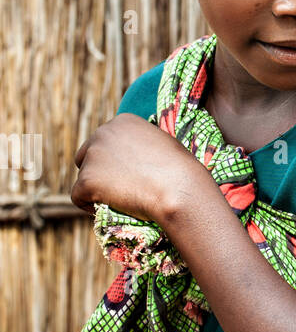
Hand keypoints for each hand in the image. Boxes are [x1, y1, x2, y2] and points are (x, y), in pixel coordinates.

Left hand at [70, 113, 205, 223]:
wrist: (179, 189)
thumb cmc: (182, 173)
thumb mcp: (164, 146)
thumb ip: (144, 146)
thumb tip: (140, 159)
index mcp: (123, 121)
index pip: (105, 141)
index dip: (113, 161)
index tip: (127, 176)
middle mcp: (103, 132)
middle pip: (86, 155)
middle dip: (98, 173)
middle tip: (117, 191)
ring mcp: (93, 156)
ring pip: (83, 177)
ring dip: (97, 190)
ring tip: (120, 202)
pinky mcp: (86, 179)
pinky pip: (77, 197)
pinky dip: (88, 206)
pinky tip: (108, 210)